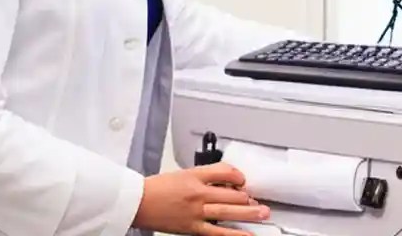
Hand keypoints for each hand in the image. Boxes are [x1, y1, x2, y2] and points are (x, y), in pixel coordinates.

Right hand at [132, 162, 271, 234]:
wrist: (138, 202)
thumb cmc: (157, 188)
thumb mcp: (183, 173)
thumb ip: (204, 175)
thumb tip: (225, 179)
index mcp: (195, 176)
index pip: (224, 171)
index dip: (238, 176)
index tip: (243, 180)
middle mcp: (198, 193)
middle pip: (230, 193)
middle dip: (248, 197)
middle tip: (261, 201)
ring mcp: (196, 211)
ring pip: (227, 211)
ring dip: (248, 212)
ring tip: (263, 214)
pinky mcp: (192, 227)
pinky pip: (217, 232)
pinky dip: (233, 234)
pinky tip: (246, 235)